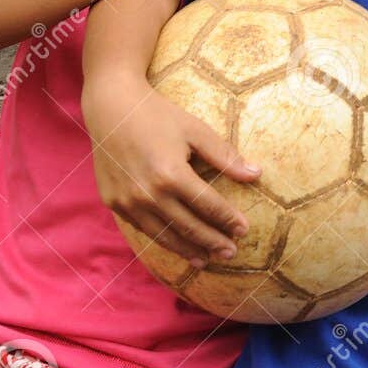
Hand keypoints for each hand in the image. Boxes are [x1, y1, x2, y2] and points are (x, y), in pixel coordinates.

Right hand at [83, 74, 260, 265]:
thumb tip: (257, 174)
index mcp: (171, 174)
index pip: (208, 206)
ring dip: (187, 250)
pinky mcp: (113, 203)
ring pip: (164, 235)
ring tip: (206, 259)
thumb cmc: (158, 115)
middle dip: (212, 242)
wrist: (110, 108)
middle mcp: (148, 194)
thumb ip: (225, 156)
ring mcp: (128, 202)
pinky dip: (162, 238)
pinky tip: (176, 244)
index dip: (228, 220)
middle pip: (188, 227)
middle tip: (231, 253)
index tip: (244, 230)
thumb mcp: (195, 130)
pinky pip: (143, 228)